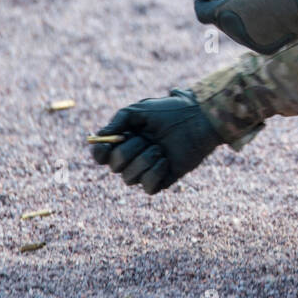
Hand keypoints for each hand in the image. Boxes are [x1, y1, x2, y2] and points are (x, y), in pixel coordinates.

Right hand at [88, 89, 222, 193]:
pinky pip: (147, 187)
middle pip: (114, 167)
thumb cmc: (170, 111)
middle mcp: (133, 156)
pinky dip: (154, 173)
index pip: (102, 155)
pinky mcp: (162, 180)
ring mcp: (147, 169)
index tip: (105, 148)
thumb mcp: (141, 109)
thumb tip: (99, 136)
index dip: (100, 154)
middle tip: (145, 139)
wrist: (198, 119)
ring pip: (129, 178)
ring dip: (144, 161)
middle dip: (127, 153)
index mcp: (125, 140)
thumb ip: (118, 121)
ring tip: (160, 148)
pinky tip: (166, 160)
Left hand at [186, 0, 297, 54]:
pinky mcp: (262, 49)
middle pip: (219, 21)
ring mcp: (248, 43)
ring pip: (235, 30)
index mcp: (225, 13)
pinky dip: (255, 28)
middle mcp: (233, 32)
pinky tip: (271, 17)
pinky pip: (251, 38)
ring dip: (240, 19)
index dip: (204, 0)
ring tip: (261, 4)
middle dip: (224, 9)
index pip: (201, 11)